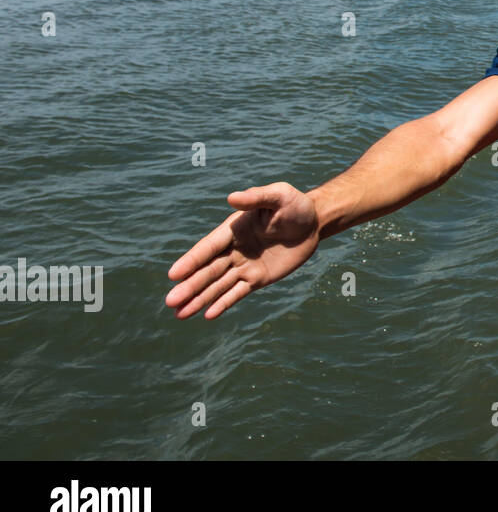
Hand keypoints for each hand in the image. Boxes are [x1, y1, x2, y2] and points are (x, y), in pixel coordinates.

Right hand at [165, 182, 320, 319]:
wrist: (313, 223)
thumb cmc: (294, 205)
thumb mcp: (278, 195)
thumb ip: (257, 197)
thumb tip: (233, 197)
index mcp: (233, 229)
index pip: (209, 247)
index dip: (192, 260)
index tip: (174, 274)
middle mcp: (234, 249)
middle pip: (208, 270)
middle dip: (190, 286)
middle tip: (170, 302)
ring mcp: (244, 265)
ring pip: (218, 285)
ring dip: (200, 299)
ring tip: (179, 314)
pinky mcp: (257, 279)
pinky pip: (238, 293)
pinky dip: (223, 303)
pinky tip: (208, 315)